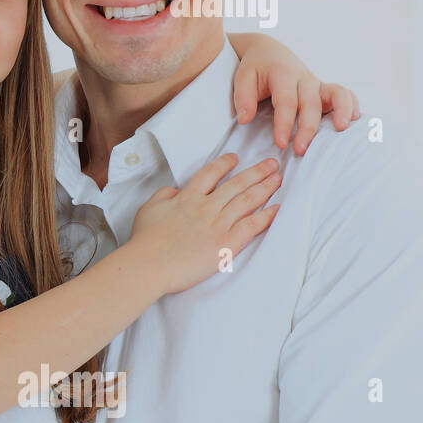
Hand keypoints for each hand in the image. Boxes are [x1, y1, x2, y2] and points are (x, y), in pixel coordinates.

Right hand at [128, 152, 281, 294]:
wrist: (149, 264)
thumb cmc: (145, 240)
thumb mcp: (149, 208)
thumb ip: (165, 195)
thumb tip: (176, 191)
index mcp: (187, 198)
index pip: (210, 173)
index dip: (224, 164)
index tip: (235, 158)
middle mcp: (206, 207)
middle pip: (236, 184)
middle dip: (256, 172)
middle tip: (271, 164)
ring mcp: (218, 225)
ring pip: (247, 200)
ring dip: (265, 188)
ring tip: (277, 179)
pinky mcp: (226, 244)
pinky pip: (251, 226)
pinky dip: (266, 216)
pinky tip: (276, 208)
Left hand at [232, 39, 360, 154]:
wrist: (269, 52)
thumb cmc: (255, 68)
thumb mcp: (243, 78)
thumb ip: (243, 97)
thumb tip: (246, 119)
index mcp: (283, 74)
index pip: (287, 101)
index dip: (284, 123)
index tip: (281, 143)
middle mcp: (304, 78)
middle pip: (311, 103)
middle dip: (308, 128)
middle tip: (301, 150)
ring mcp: (317, 83)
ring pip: (336, 94)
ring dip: (342, 111)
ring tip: (341, 129)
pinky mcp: (324, 89)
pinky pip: (344, 95)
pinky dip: (351, 106)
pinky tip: (353, 121)